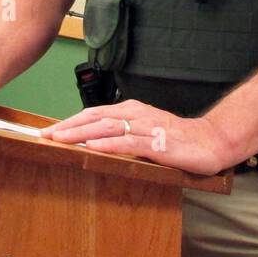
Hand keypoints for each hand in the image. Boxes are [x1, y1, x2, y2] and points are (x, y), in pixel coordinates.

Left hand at [41, 100, 228, 175]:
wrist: (211, 142)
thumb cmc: (177, 138)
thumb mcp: (146, 131)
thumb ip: (124, 133)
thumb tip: (94, 141)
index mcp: (132, 110)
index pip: (94, 113)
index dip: (70, 121)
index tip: (49, 131)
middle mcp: (137, 114)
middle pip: (96, 117)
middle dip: (69, 126)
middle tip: (46, 135)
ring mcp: (148, 128)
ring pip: (108, 127)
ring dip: (82, 133)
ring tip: (62, 139)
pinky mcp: (158, 143)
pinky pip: (130, 143)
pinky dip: (110, 144)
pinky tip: (94, 146)